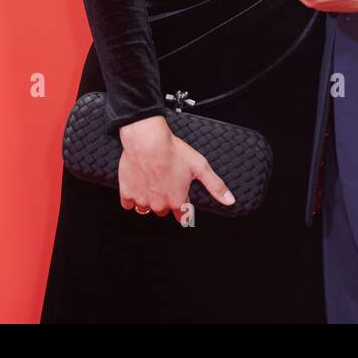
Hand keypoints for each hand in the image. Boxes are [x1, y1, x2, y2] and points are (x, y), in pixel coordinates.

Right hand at [116, 115, 234, 220]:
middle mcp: (159, 204)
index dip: (183, 209)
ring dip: (149, 200)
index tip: (182, 202)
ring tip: (152, 184)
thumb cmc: (173, 151)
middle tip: (166, 184)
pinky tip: (138, 186)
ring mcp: (142, 200)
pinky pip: (128, 204)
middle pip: (163, 211)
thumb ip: (215, 186)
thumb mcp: (200, 167)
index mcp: (177, 200)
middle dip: (166, 201)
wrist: (147, 140)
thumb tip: (230, 200)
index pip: (182, 216)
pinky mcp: (127, 193)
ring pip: (146, 209)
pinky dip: (132, 197)